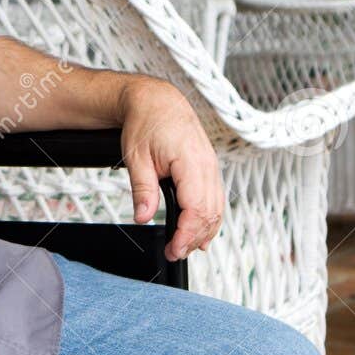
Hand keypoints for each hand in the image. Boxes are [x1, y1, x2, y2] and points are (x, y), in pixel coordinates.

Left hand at [116, 75, 223, 259]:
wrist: (157, 100)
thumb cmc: (147, 123)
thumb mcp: (136, 157)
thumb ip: (143, 189)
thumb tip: (143, 217)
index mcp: (190, 161)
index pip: (196, 208)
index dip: (186, 234)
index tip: (173, 249)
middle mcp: (207, 165)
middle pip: (210, 213)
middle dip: (193, 238)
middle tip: (173, 253)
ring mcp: (211, 166)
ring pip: (217, 208)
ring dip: (203, 231)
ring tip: (184, 247)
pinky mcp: (209, 168)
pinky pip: (216, 198)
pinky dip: (210, 218)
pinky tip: (201, 233)